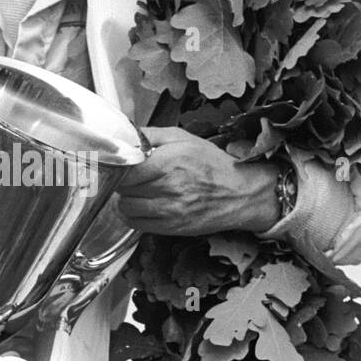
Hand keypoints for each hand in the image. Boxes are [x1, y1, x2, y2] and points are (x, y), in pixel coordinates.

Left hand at [116, 127, 280, 236]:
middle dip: (124, 181)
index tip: (121, 164)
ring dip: (127, 199)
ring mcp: (170, 210)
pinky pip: (136, 224)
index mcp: (171, 162)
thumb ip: (152, 135)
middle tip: (133, 176)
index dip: (120, 166)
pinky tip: (141, 206)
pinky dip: (132, 215)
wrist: (240, 194)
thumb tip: (125, 133)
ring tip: (138, 191)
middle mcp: (169, 187)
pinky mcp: (171, 227)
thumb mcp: (184, 138)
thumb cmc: (213, 164)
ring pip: (126, 207)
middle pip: (124, 188)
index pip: (127, 169)